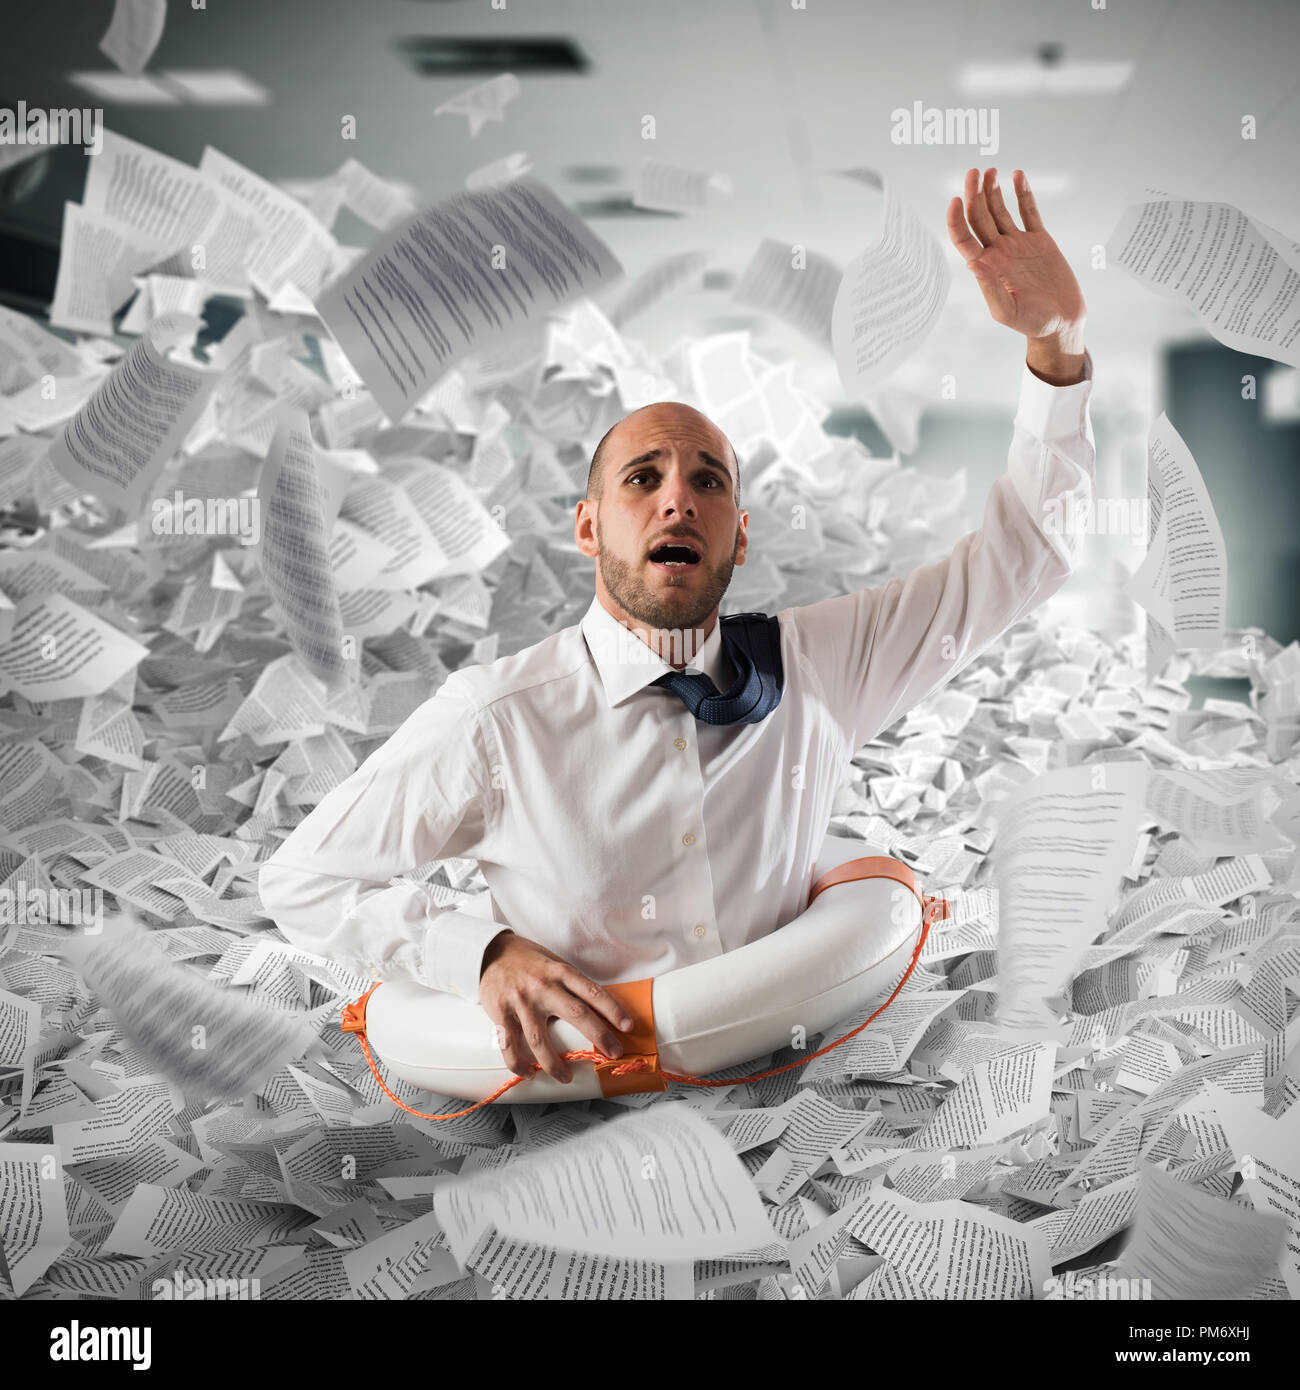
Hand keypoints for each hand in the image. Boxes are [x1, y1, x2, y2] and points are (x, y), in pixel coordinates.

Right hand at [478, 931, 635, 1083]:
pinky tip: (528, 1072)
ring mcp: (521, 1001)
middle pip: (576, 1014)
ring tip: (566, 1077)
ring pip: (540, 1040)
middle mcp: (543, 986)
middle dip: (598, 1036)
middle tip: (613, 1053)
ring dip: (554, 1064)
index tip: (628, 1026)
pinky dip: (518, 1064)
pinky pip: (510, 1045)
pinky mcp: (501, 1012)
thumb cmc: (527, 960)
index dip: (613, 1009)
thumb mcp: (554, 963)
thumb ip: (571, 984)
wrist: (489, 953)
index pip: (593, 992)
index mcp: (560, 972)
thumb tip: (598, 1009)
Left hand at [946, 168, 1086, 358]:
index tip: (954, 200)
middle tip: (973, 172)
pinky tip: (1017, 176)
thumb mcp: (1007, 311)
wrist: (1062, 322)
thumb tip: (973, 263)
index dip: (956, 220)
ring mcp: (1018, 244)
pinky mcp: (1039, 240)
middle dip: (974, 195)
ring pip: (1000, 211)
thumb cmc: (1032, 322)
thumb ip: (990, 288)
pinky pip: (1029, 211)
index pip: (964, 238)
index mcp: (986, 267)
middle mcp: (998, 252)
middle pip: (979, 218)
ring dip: (993, 191)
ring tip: (990, 171)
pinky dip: (1023, 193)